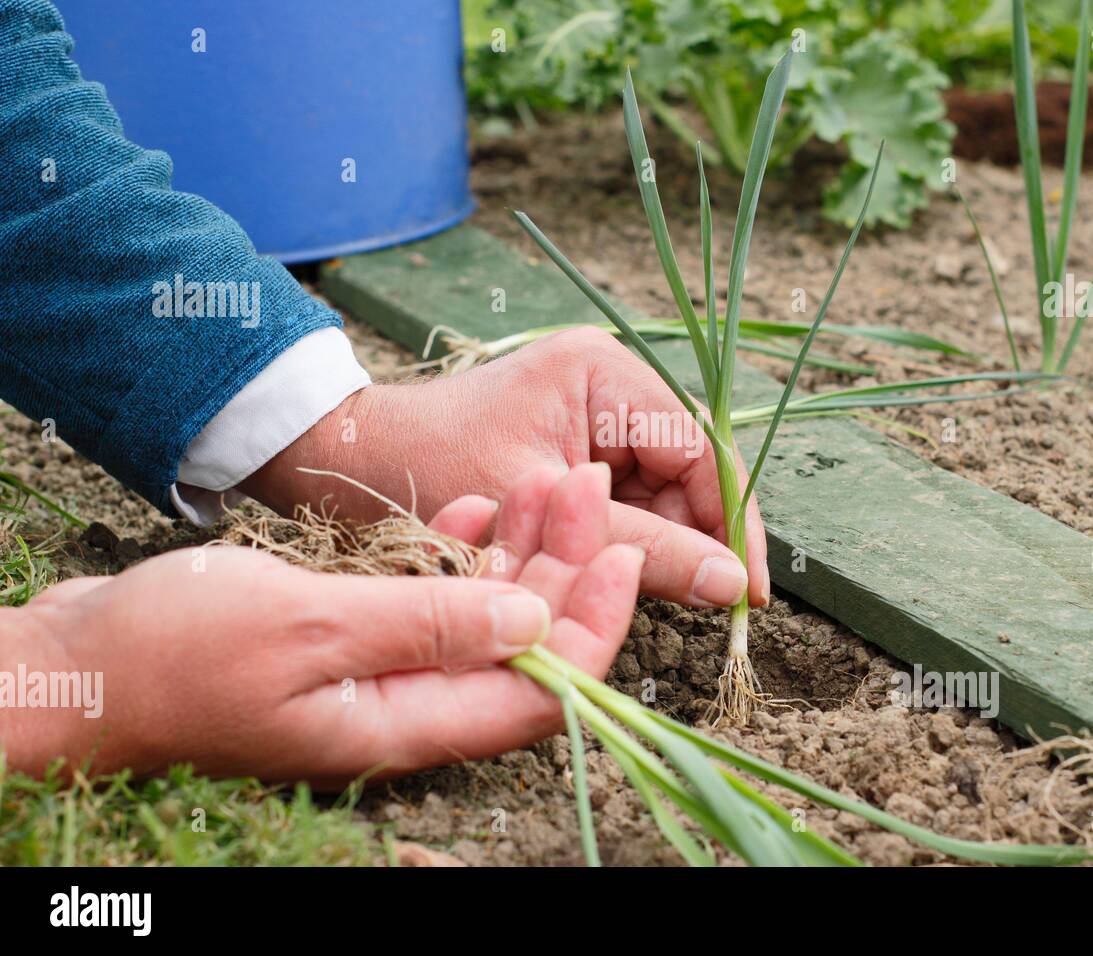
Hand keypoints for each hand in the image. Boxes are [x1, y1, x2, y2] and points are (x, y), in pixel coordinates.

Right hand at [3, 464, 640, 785]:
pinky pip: (427, 599)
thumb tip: (535, 625)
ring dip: (518, 550)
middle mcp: (404, 703)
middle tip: (583, 483)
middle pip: (520, 644)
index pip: (541, 691)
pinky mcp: (347, 637)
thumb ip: (426, 626)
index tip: (619, 551)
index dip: (593, 626)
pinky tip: (476, 508)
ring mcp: (376, 669)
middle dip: (564, 566)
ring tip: (546, 480)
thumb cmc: (176, 651)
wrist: (76, 663)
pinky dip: (457, 554)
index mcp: (406, 721)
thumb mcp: (309, 627)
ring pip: (480, 614)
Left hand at [240, 327, 769, 609]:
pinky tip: (612, 573)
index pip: (702, 449)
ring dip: (660, 544)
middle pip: (688, 470)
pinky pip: (626, 498)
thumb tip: (734, 588)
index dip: (733, 521)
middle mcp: (608, 382)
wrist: (342, 459)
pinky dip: (627, 540)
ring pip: (662, 490)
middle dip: (695, 536)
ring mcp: (591, 412)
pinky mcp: (573, 445)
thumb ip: (646, 549)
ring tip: (639, 591)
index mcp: (603, 374)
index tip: (747, 590)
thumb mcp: (544, 517)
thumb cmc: (426, 469)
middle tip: (703, 604)